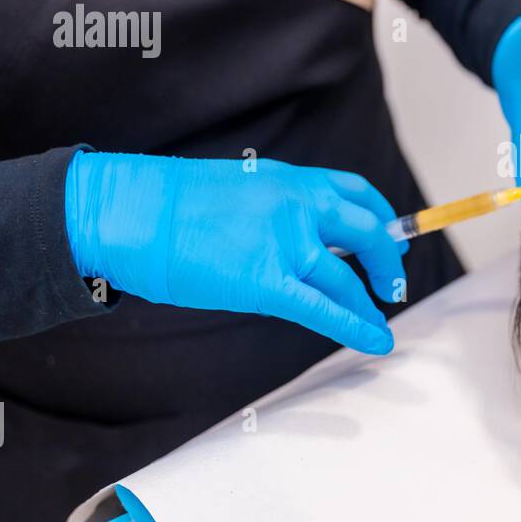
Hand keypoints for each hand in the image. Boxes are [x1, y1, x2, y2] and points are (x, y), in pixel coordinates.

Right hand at [64, 152, 406, 354]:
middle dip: (386, 263)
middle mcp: (297, 205)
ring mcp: (283, 243)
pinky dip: (356, 328)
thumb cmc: (167, 205)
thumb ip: (273, 207)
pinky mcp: (265, 282)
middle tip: (392, 283)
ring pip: (345, 279)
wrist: (128, 212)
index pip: (356, 193)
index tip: (392, 235)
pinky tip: (376, 342)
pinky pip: (325, 310)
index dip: (382, 217)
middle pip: (367, 233)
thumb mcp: (237, 188)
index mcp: (289, 179)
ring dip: (368, 305)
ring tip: (380, 323)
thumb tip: (295, 235)